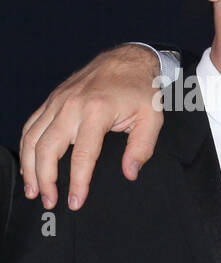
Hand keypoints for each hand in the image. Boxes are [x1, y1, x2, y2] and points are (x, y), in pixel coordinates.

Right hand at [19, 45, 164, 209]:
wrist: (128, 60)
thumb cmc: (141, 89)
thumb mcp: (152, 118)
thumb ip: (142, 148)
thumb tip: (130, 173)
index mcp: (96, 111)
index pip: (82, 155)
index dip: (77, 182)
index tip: (76, 202)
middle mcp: (71, 106)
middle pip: (47, 149)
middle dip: (45, 179)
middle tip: (50, 202)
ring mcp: (57, 101)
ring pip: (32, 138)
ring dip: (29, 167)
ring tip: (33, 191)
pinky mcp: (52, 100)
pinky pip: (31, 125)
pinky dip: (26, 147)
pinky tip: (29, 165)